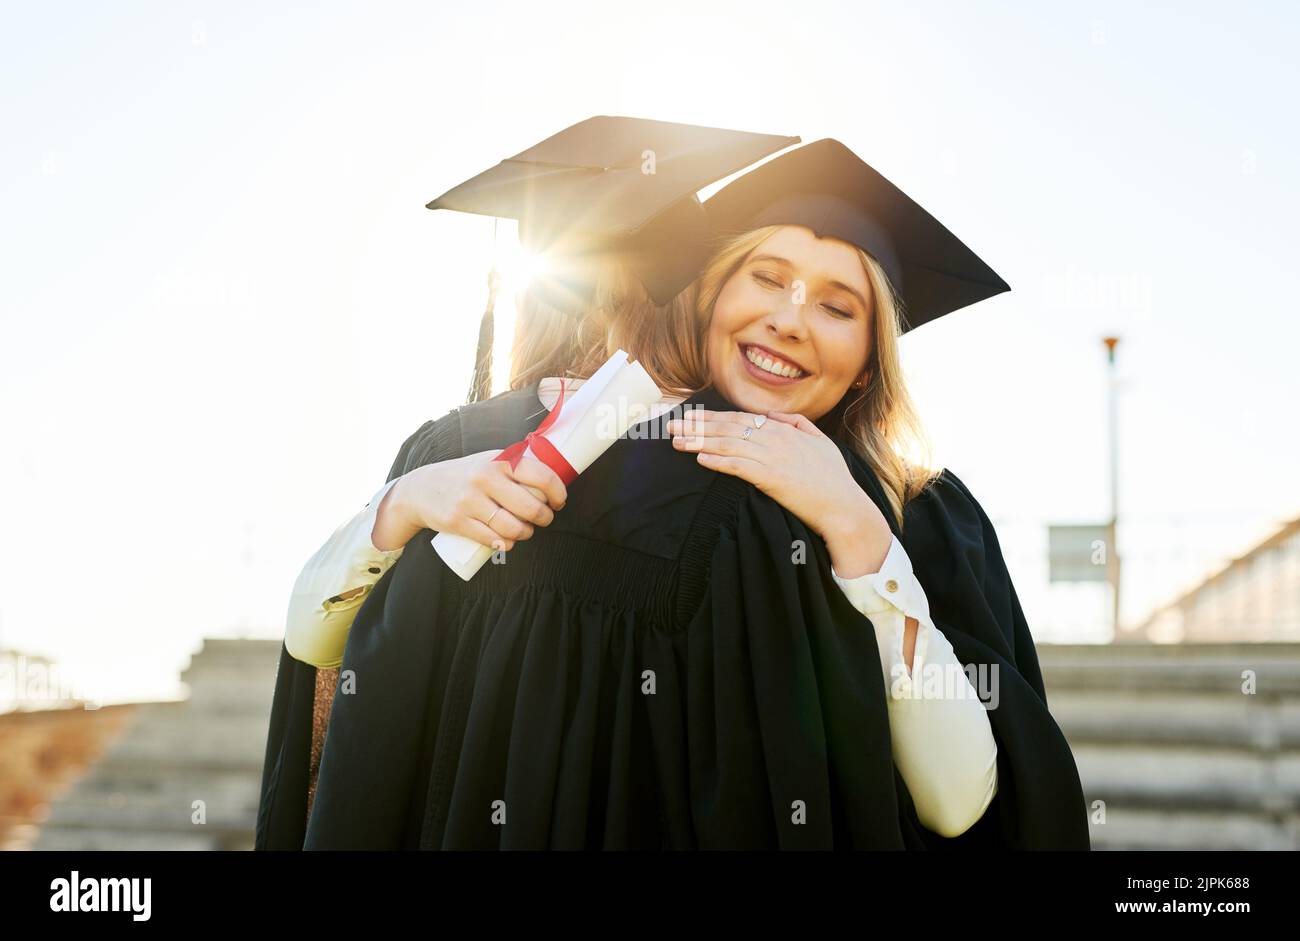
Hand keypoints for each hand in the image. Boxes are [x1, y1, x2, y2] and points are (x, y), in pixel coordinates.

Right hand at [383, 450, 567, 551]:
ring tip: (526, 531)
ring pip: (513, 528)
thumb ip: (515, 466)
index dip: (558, 493)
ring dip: (526, 534)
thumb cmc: (466, 476)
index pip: (541, 476)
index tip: (558, 502)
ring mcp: (470, 501)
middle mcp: (485, 478)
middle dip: (544, 518)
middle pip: (531, 507)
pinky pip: (494, 540)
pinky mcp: (458, 521)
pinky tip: (508, 542)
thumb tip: (552, 482)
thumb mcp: (489, 460)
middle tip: (544, 519)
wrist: (421, 489)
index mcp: (499, 460)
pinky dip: (506, 545)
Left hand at [666, 409, 890, 566]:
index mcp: (784, 430)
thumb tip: (772, 415)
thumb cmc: (834, 478)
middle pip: (728, 428)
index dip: (712, 417)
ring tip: (677, 441)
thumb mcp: (820, 442)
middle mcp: (776, 439)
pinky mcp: (771, 478)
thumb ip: (797, 424)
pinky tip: (700, 459)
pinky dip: (718, 461)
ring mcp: (773, 458)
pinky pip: (738, 466)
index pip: (740, 418)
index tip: (691, 416)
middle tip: (671, 425)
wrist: (844, 506)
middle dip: (697, 425)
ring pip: (728, 445)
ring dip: (699, 442)